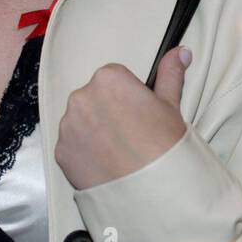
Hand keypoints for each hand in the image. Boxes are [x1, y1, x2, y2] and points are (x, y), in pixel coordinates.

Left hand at [55, 47, 190, 190]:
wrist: (151, 191)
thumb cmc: (164, 145)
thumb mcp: (171, 105)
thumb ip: (170, 73)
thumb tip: (180, 51)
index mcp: (109, 79)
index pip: (114, 78)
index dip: (128, 96)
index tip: (139, 114)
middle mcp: (82, 96)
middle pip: (95, 97)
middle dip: (108, 110)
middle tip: (130, 134)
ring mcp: (68, 125)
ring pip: (81, 120)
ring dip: (94, 130)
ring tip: (118, 151)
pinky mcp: (61, 152)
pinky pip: (72, 145)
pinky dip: (84, 152)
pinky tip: (104, 163)